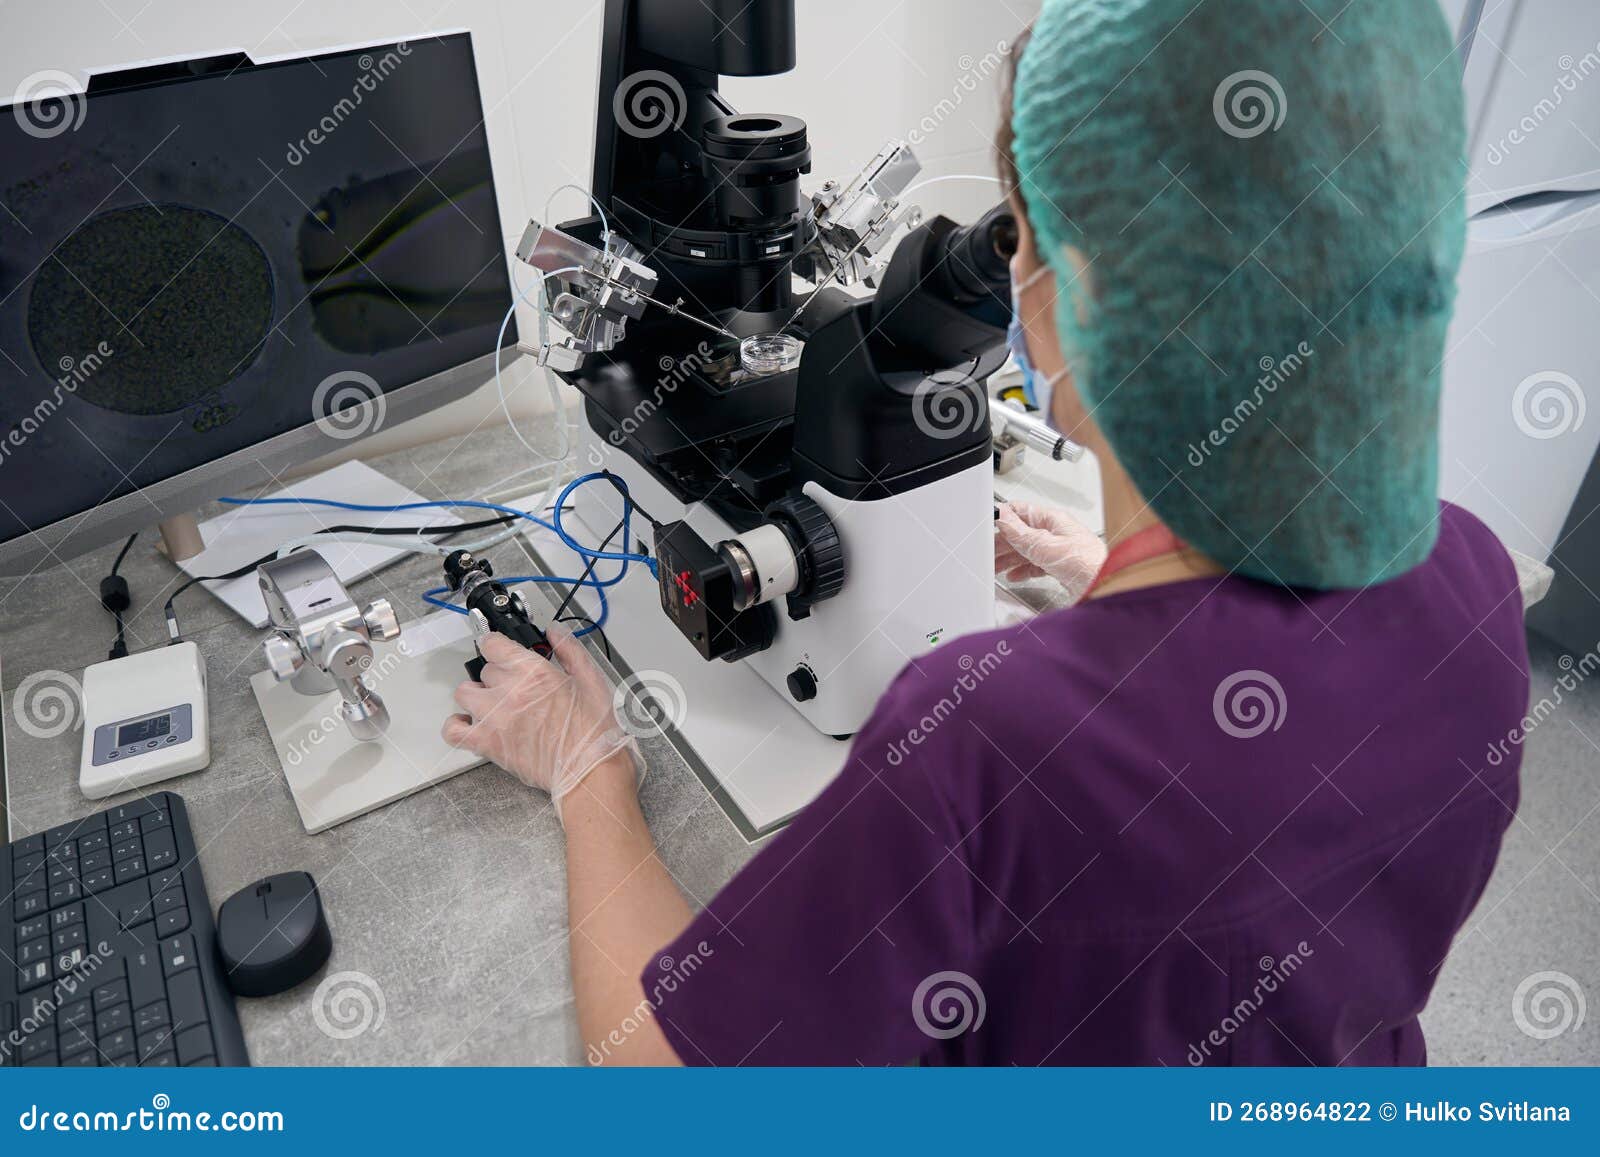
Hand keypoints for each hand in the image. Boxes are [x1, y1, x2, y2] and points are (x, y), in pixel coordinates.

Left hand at [442, 625, 641, 816]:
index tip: (502, 652)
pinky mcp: (487, 743)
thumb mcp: (591, 680)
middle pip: (485, 670)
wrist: (588, 769)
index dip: (498, 646)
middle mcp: (508, 690)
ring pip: (464, 692)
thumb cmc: (593, 731)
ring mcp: (493, 717)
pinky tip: (471, 725)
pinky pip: (453, 730)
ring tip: (493, 705)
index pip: (493, 644)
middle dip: (499, 676)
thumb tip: (555, 632)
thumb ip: (570, 651)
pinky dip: (457, 726)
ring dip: (476, 696)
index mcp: (532, 671)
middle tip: (516, 689)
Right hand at [995, 501, 1105, 599]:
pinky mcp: (1060, 567)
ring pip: (1026, 551)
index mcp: (1052, 520)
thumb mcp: (1045, 545)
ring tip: (994, 566)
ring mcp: (1057, 550)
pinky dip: (1023, 570)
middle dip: (1001, 543)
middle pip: (1021, 534)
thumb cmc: (1087, 563)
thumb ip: (1020, 532)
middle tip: (985, 552)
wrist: (1106, 586)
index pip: (1020, 511)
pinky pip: (1035, 564)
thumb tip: (1002, 516)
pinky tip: (1014, 575)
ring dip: (1009, 558)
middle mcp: (1055, 532)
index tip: (985, 525)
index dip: (1001, 517)